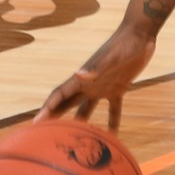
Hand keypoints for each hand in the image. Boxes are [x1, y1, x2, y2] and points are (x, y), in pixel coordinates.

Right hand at [37, 25, 155, 130]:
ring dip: (80, 122)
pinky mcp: (119, 88)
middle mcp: (90, 83)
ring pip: (86, 107)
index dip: (48, 108)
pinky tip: (113, 136)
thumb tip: (77, 75)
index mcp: (84, 77)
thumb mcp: (111, 57)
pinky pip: (113, 109)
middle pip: (68, 103)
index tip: (36, 123)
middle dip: (55, 117)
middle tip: (44, 135)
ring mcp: (103, 86)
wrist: (139, 35)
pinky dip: (112, 122)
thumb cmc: (124, 43)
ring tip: (73, 138)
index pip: (60, 95)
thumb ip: (95, 68)